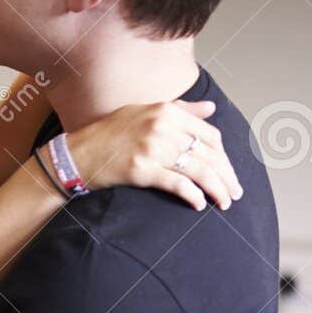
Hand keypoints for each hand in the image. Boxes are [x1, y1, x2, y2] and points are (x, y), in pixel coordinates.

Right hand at [66, 98, 240, 211]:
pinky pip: (178, 184)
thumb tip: (211, 108)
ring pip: (198, 171)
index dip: (224, 156)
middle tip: (235, 192)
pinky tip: (199, 204)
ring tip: (224, 203)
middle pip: (208, 154)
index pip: (209, 135)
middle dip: (227, 176)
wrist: (76, 154)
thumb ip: (180, 109)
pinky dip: (193, 196)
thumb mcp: (143, 112)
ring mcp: (152, 148)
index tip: (228, 171)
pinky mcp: (141, 170)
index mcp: (166, 111)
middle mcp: (161, 127)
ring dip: (216, 189)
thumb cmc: (108, 134)